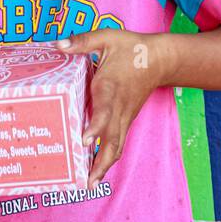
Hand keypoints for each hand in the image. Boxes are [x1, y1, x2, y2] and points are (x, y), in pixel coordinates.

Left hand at [55, 29, 164, 188]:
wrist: (161, 59)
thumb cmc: (132, 48)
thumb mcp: (107, 38)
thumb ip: (82, 41)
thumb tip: (58, 44)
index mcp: (111, 88)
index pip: (105, 111)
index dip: (96, 127)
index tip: (85, 141)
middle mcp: (119, 107)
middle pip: (112, 139)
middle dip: (100, 161)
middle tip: (87, 181)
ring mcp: (126, 116)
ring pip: (117, 145)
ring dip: (104, 165)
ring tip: (90, 184)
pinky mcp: (127, 119)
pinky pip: (119, 141)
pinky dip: (110, 156)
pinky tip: (98, 168)